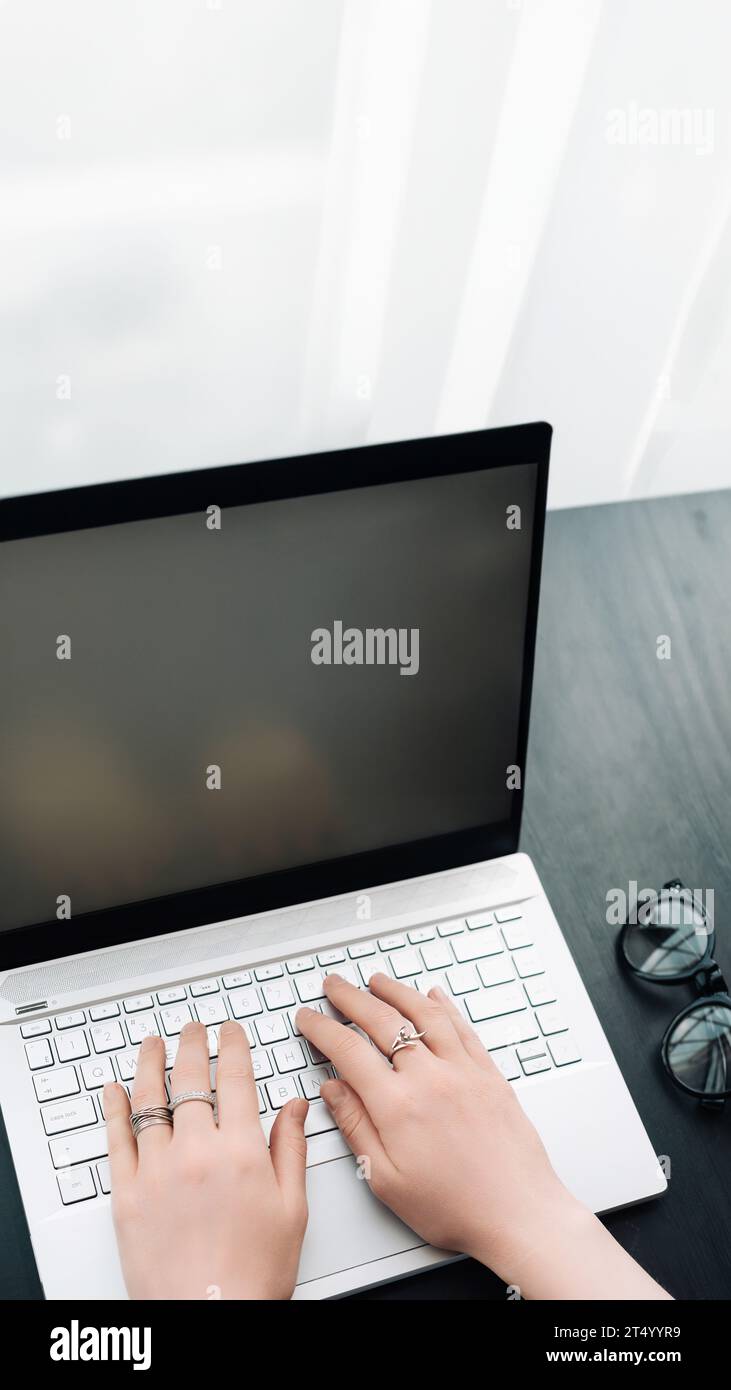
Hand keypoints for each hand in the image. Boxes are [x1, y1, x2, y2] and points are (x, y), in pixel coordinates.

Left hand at [105, 1021, 307, 1299]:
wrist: (212, 1318)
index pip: (236, 1078)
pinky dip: (114, 1109)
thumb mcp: (292, 1208)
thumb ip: (291, 1149)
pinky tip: (114, 1090)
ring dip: (151, 1064)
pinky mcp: (127, 1194)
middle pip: (191, 1080)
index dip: (233, 1046)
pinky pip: (116, 1140)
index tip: (230, 1031)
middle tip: (192, 1028)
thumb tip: (295, 1107)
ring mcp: (157, 1170)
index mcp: (242, 1151)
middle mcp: (197, 1152)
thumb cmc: (254, 1274)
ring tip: (152, 1044)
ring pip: (150, 1100)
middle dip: (192, 1044)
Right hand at [297, 975, 670, 1298]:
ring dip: (396, 991)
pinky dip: (443, 1006)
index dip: (322, 1029)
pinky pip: (462, 1027)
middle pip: (383, 1021)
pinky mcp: (489, 1073)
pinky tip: (433, 996)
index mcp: (398, 1106)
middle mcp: (430, 1078)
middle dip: (352, 998)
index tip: (308, 1018)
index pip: (348, 1051)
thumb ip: (356, 1128)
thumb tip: (332, 1091)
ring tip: (376, 980)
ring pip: (424, 1014)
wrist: (519, 1213)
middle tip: (334, 985)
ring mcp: (463, 1070)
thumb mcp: (386, 1179)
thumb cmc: (454, 1207)